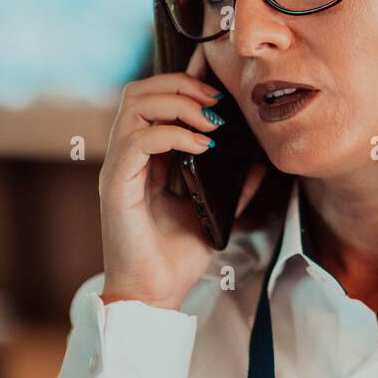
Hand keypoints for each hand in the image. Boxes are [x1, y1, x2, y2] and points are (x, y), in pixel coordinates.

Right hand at [96, 45, 264, 311]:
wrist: (155, 294)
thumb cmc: (176, 256)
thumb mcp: (214, 211)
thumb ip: (234, 185)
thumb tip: (261, 162)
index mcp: (144, 158)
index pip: (153, 99)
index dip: (184, 84)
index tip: (220, 91)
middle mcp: (126, 157)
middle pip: (139, 91)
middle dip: (182, 85)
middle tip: (218, 103)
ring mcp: (118, 169)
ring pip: (134, 105)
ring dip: (178, 103)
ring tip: (212, 122)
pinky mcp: (116, 186)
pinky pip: (138, 140)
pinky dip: (174, 133)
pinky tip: (204, 146)